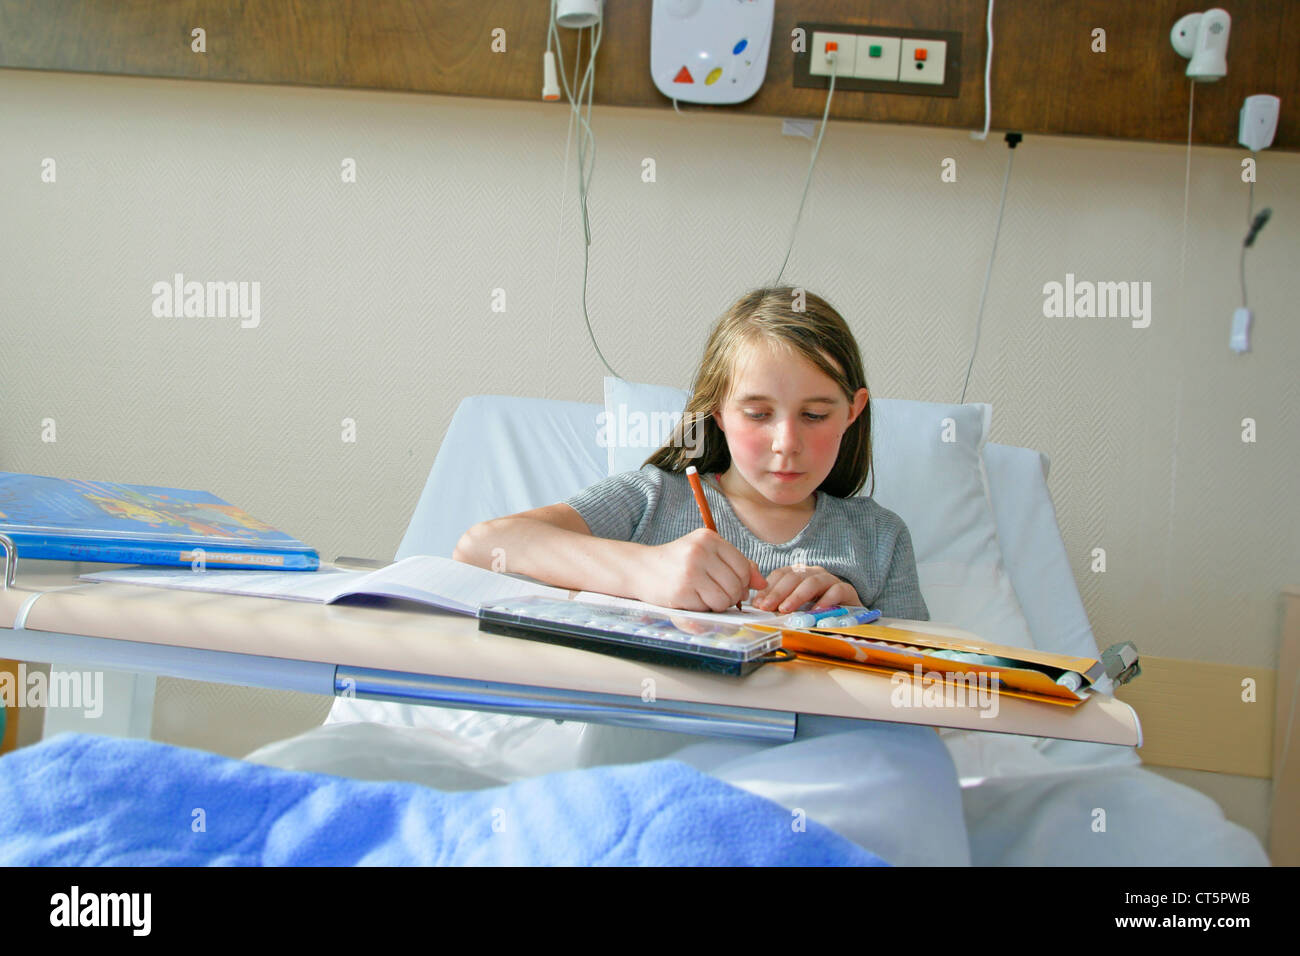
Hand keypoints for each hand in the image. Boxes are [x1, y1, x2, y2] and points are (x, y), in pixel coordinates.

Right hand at [638, 528, 767, 612]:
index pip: (743, 567)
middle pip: (736, 585)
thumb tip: (762, 583)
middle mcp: (699, 551)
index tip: (732, 586)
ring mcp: (690, 571)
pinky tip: (689, 598)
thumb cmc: (678, 562)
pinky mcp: (681, 590)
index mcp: (709, 538)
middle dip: (731, 596)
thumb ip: (736, 563)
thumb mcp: (705, 553)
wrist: (641, 568)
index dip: (743, 582)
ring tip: (703, 596)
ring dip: (718, 604)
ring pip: (724, 599)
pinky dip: (702, 608)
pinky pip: (707, 608)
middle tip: (716, 594)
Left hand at [752, 565, 860, 613]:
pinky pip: (836, 590)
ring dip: (797, 596)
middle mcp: (813, 573)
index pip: (780, 575)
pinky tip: (816, 611)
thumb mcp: (795, 605)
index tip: (758, 604)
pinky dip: (826, 600)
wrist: (848, 613)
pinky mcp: (847, 590)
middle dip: (778, 593)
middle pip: (793, 577)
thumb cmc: (817, 609)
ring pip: (812, 582)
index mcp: (799, 574)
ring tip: (786, 609)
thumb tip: (757, 605)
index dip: (768, 589)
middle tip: (767, 607)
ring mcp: (830, 580)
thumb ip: (778, 602)